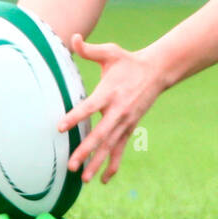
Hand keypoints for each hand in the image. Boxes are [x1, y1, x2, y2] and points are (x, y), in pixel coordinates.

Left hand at [58, 35, 164, 184]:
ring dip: (97, 163)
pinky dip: (113, 165)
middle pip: (100, 134)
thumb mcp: (110, 52)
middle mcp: (118, 110)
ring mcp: (125, 122)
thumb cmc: (128, 62)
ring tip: (84, 179)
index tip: (61, 127)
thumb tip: (74, 38)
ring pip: (109, 146)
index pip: (90, 107)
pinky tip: (104, 180)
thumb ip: (89, 49)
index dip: (76, 117)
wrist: (157, 72)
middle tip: (70, 164)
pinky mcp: (130, 128)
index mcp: (110, 92)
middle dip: (85, 150)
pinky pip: (120, 150)